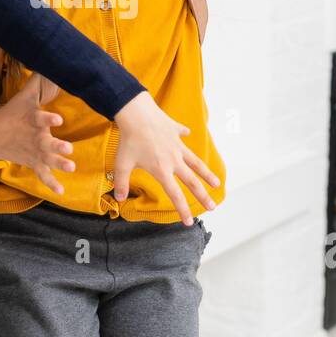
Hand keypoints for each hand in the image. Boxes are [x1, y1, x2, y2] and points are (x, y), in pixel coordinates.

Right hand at [0, 73, 74, 194]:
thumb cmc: (13, 113)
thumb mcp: (25, 96)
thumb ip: (39, 81)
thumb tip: (51, 60)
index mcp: (33, 120)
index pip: (40, 118)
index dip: (48, 119)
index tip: (58, 119)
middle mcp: (34, 137)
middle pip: (46, 143)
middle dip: (56, 146)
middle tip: (68, 148)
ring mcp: (33, 152)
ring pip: (47, 160)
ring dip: (58, 164)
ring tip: (71, 167)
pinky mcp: (33, 163)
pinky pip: (42, 176)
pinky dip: (51, 184)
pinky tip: (62, 191)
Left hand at [112, 91, 219, 225]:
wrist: (137, 114)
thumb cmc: (128, 140)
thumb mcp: (121, 164)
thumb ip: (121, 183)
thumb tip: (118, 198)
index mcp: (162, 171)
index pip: (175, 195)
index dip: (183, 210)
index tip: (189, 222)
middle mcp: (174, 160)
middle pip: (192, 182)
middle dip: (203, 196)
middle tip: (213, 207)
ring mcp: (177, 145)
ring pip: (196, 162)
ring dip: (207, 173)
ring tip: (217, 183)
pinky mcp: (175, 131)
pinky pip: (182, 134)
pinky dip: (184, 134)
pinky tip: (186, 134)